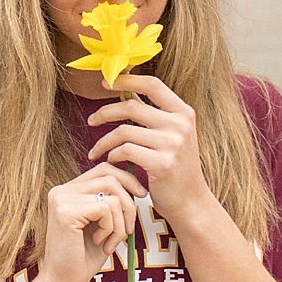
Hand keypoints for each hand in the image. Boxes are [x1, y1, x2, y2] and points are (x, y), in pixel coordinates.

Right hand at [39, 162, 143, 281]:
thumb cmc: (85, 254)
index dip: (127, 180)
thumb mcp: (102, 221)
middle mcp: (62, 190)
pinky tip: (100, 243)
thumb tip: (136, 182)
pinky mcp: (66, 212)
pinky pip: (106, 208)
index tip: (141, 196)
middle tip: (129, 228)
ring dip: (120, 221)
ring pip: (112, 194)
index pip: (104, 169)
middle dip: (128, 202)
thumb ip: (111, 199)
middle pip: (110, 177)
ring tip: (111, 240)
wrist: (64, 281)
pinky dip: (112, 228)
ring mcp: (61, 199)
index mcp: (69, 190)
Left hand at [86, 74, 212, 222]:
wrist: (190, 200)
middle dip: (105, 112)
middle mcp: (180, 124)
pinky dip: (112, 155)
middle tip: (91, 120)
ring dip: (104, 141)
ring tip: (96, 151)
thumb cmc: (176, 167)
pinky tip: (111, 161)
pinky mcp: (161, 163)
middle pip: (131, 107)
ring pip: (124, 131)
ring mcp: (172, 144)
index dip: (127, 80)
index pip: (152, 85)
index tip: (107, 82)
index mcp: (183, 112)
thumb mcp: (172, 135)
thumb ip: (152, 114)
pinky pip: (125, 151)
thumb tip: (127, 93)